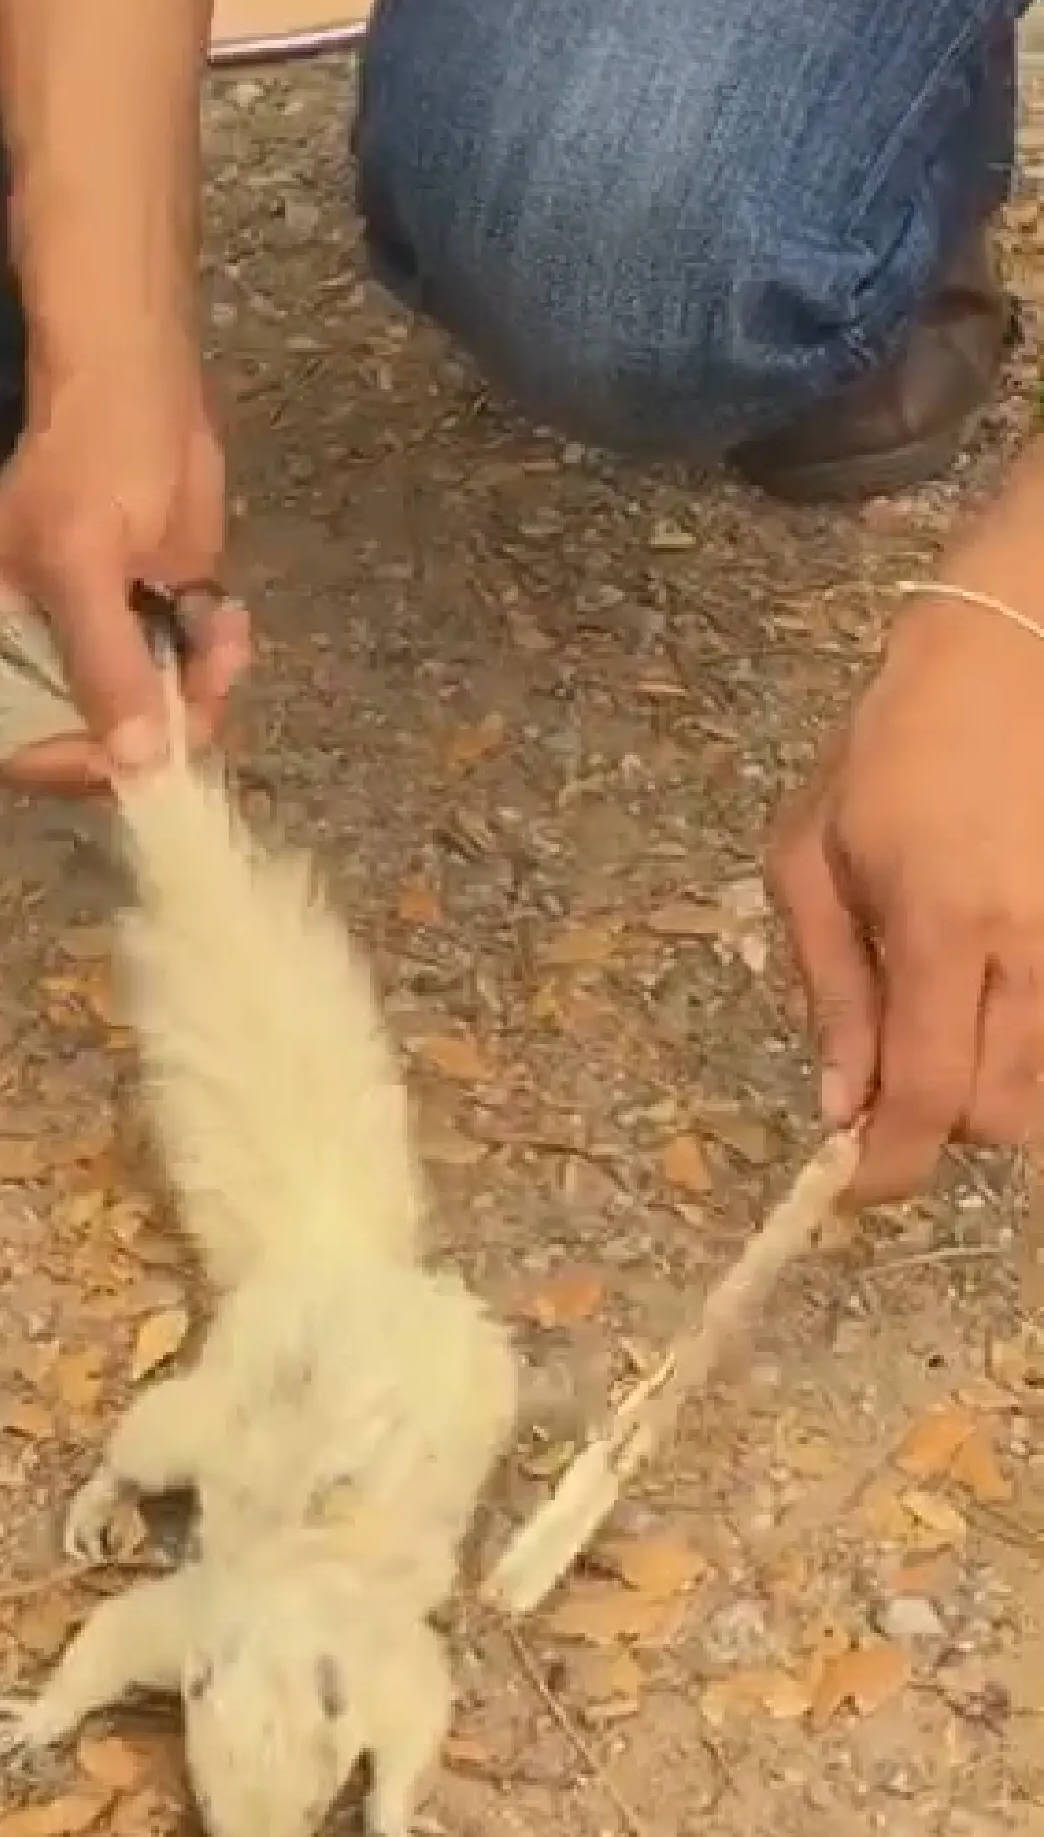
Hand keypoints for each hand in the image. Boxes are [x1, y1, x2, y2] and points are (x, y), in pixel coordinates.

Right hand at [0, 343, 249, 790]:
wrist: (146, 386)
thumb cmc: (86, 460)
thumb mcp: (81, 562)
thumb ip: (104, 664)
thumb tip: (138, 763)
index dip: (63, 762)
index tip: (129, 754)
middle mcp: (15, 659)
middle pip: (78, 745)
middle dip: (152, 730)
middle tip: (205, 701)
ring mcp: (85, 647)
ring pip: (143, 721)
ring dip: (198, 693)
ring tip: (223, 637)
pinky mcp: (144, 629)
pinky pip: (182, 682)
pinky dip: (215, 660)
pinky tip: (228, 614)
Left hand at [767, 582, 1043, 1203]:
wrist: (1012, 653)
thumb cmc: (893, 748)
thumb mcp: (815, 855)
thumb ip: (831, 988)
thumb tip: (840, 1106)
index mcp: (943, 924)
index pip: (929, 1095)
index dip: (891, 1165)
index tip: (857, 1183)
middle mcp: (1032, 944)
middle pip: (1001, 1113)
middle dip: (940, 1121)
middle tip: (899, 1070)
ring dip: (992, 1089)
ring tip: (950, 1023)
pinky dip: (1031, 1044)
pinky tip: (996, 996)